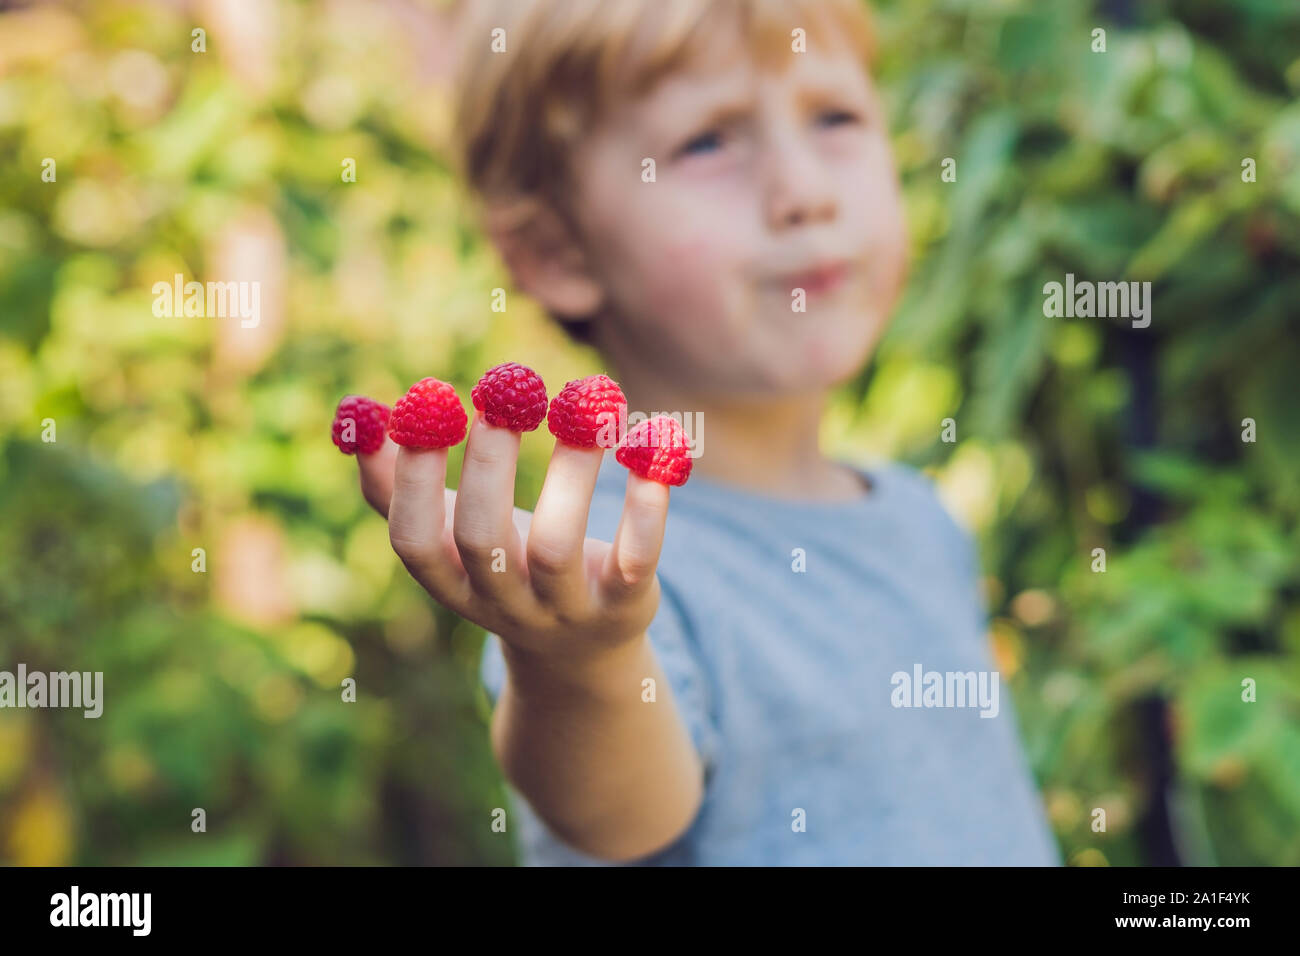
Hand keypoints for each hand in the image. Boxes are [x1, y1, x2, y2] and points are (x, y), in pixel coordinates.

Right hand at [354, 412, 669, 667]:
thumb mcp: (451, 533)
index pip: (414, 542)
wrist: (582, 650)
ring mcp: (564, 610)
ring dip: (569, 471)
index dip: (411, 478)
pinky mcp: (625, 605)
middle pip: (483, 541)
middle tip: (505, 393)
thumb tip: (357, 415)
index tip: (423, 403)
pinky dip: (644, 507)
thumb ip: (397, 481)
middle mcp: (503, 604)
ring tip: (586, 404)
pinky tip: (654, 445)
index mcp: (452, 583)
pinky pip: (634, 560)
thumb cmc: (504, 565)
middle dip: (489, 465)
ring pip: (557, 547)